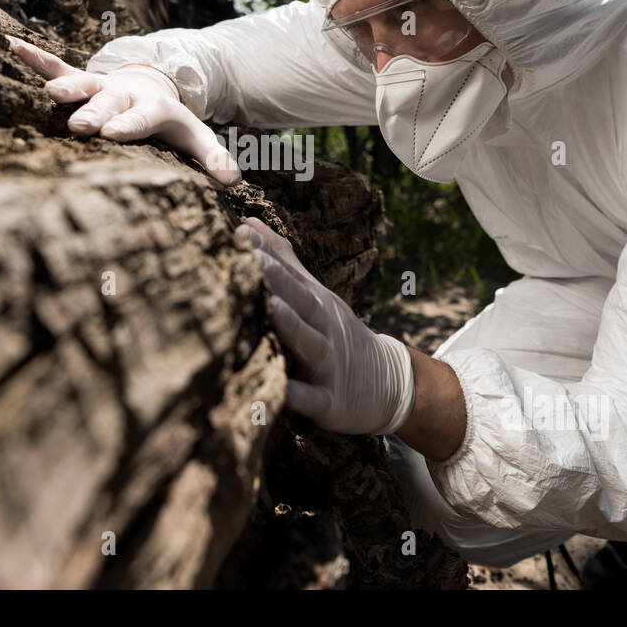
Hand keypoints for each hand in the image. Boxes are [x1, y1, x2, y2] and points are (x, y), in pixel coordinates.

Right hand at [9, 36, 240, 185]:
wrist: (153, 86)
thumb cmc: (171, 122)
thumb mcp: (194, 137)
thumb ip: (213, 156)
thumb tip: (235, 180)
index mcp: (151, 108)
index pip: (140, 119)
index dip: (128, 125)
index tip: (114, 133)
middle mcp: (123, 93)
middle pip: (108, 104)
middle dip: (94, 113)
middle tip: (80, 126)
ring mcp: (99, 85)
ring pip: (81, 84)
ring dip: (66, 88)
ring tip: (49, 95)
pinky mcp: (79, 81)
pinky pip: (55, 67)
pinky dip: (35, 58)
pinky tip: (10, 45)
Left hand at [235, 217, 415, 434]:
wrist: (388, 384)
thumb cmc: (337, 334)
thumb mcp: (316, 295)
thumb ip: (283, 262)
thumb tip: (249, 224)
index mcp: (314, 303)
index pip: (289, 274)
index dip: (266, 255)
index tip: (239, 232)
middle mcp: (323, 329)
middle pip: (300, 302)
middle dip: (276, 280)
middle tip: (249, 258)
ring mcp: (329, 365)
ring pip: (309, 343)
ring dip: (291, 327)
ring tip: (271, 310)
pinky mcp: (331, 402)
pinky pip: (315, 399)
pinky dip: (300, 396)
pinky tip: (282, 393)